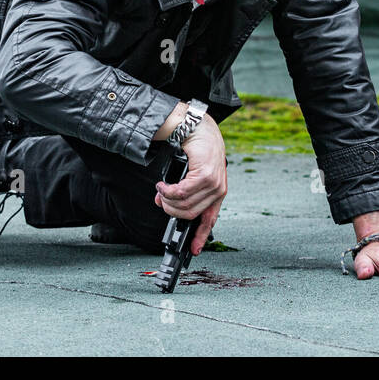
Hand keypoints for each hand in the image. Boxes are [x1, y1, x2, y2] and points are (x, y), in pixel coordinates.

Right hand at [153, 114, 226, 255]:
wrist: (198, 128)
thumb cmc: (196, 150)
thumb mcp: (192, 175)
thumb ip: (183, 193)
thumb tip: (163, 204)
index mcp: (217, 193)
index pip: (210, 219)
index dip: (200, 236)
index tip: (193, 250)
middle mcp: (218, 190)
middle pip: (189, 214)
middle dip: (170, 210)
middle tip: (160, 200)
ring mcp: (214, 183)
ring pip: (183, 205)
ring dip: (167, 200)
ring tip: (160, 190)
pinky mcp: (206, 176)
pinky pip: (181, 192)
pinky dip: (168, 191)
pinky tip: (163, 185)